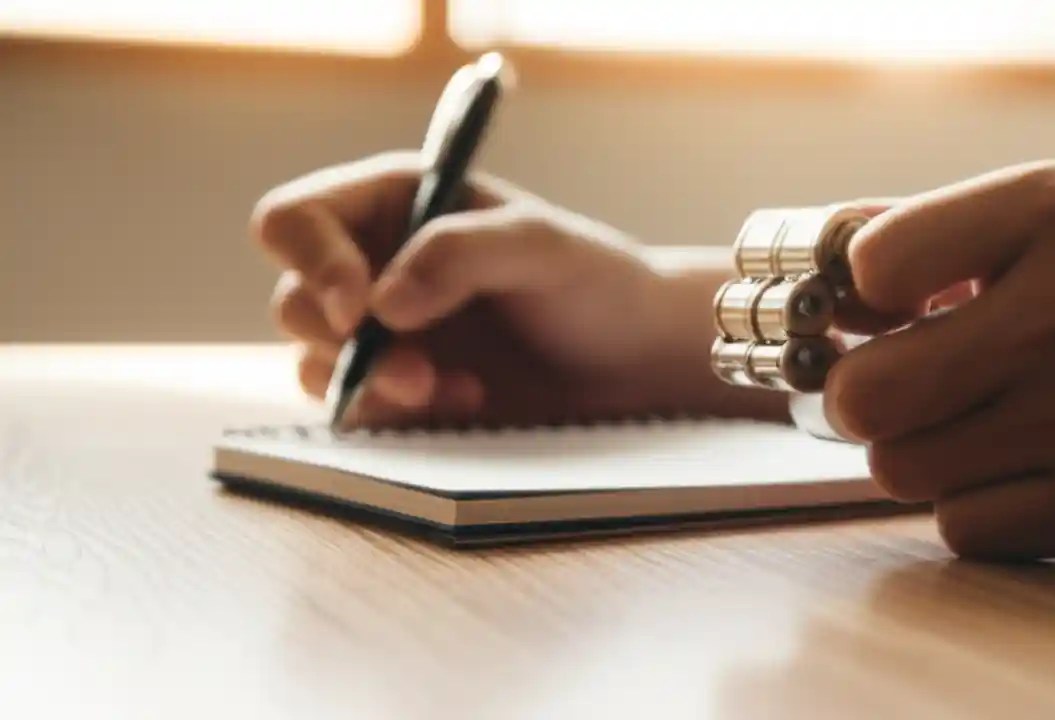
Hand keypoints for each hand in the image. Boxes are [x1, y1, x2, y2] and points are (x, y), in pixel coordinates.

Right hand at [251, 152, 784, 426]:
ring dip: (373, 384)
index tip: (358, 308)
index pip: (297, 219)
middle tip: (417, 371)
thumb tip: (381, 301)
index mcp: (395, 203)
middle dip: (344, 343)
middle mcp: (375, 262)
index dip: (310, 262)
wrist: (634, 359)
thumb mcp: (543, 248)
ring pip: (312, 361)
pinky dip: (396, 415)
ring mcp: (383, 331)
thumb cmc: (597, 283)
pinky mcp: (399, 388)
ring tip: (452, 390)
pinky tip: (465, 402)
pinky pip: (354, 408)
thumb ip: (462, 252)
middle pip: (291, 300)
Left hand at [825, 162, 1054, 559]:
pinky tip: (1032, 472)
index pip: (869, 264)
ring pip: (897, 467)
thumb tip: (827, 268)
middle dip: (862, 397)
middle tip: (900, 385)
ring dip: (922, 452)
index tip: (888, 307)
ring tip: (984, 424)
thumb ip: (944, 229)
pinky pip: (959, 527)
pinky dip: (977, 508)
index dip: (861, 294)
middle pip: (859, 395)